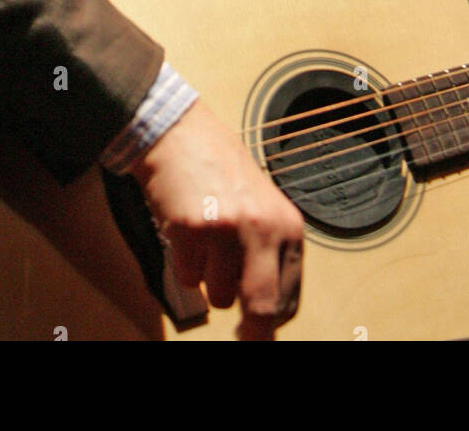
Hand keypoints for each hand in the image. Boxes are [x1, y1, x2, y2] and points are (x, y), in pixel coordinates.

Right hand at [130, 99, 304, 339]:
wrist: (179, 132)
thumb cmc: (218, 167)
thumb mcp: (261, 207)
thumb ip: (268, 252)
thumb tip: (267, 313)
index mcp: (287, 224)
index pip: (289, 295)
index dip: (272, 322)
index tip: (258, 333)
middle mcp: (263, 227)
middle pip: (263, 306)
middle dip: (252, 330)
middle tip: (244, 336)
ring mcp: (228, 229)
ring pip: (219, 295)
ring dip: (208, 279)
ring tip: (205, 242)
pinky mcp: (193, 230)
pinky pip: (188, 277)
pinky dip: (184, 264)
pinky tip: (186, 231)